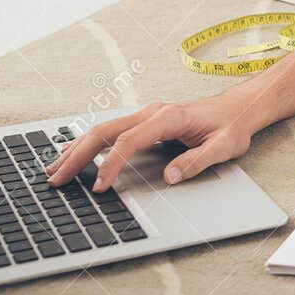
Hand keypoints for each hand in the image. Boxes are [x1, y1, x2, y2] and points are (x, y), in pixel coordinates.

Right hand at [46, 92, 259, 191]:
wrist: (239, 108)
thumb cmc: (232, 126)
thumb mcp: (223, 147)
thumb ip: (196, 161)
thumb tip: (170, 177)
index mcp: (168, 117)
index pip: (129, 141)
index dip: (112, 164)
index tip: (100, 187)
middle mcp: (153, 112)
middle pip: (105, 131)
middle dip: (78, 156)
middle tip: (57, 179)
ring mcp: (147, 115)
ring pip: (103, 129)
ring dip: (78, 149)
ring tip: (55, 169)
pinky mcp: (146, 121)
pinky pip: (111, 131)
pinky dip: (89, 142)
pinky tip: (73, 152)